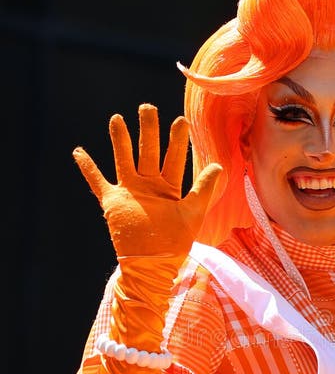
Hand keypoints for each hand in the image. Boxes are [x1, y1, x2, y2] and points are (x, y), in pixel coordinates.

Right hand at [73, 103, 221, 257]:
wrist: (152, 265)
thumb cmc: (175, 243)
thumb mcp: (193, 214)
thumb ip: (203, 190)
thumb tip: (218, 165)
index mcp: (169, 187)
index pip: (174, 158)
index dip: (177, 140)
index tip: (181, 120)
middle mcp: (149, 185)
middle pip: (148, 151)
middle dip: (148, 130)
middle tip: (148, 108)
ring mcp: (130, 191)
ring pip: (124, 159)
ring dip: (120, 140)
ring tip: (117, 118)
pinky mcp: (113, 202)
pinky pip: (97, 182)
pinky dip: (88, 168)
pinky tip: (78, 151)